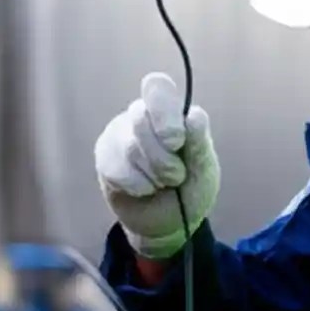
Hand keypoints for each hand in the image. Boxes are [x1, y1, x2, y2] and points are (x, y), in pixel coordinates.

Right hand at [94, 72, 219, 258]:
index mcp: (169, 110)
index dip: (163, 112)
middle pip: (140, 118)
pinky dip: (138, 185)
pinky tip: (145, 189)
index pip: (156, 86)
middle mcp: (141, 116)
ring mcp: (118, 135)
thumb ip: (199, 144)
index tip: (176, 141)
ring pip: (130, 146)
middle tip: (176, 175)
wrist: (168, 223)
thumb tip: (195, 116)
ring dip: (154, 174)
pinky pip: (117, 169)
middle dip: (163, 156)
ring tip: (163, 183)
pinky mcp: (105, 159)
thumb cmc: (189, 189)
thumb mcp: (204, 170)